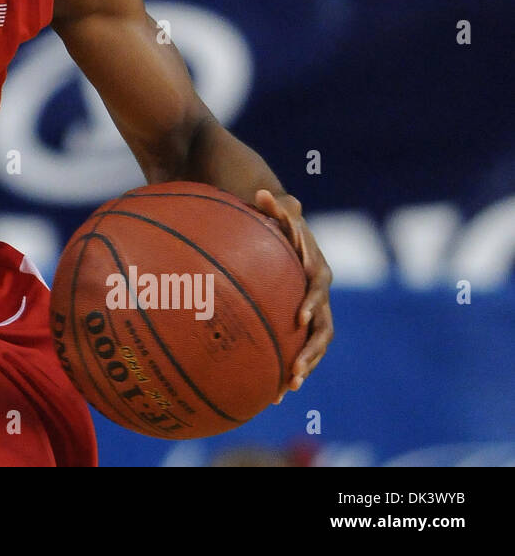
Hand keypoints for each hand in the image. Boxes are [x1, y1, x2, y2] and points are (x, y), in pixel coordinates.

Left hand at [254, 189, 333, 402]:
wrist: (269, 224)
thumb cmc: (269, 214)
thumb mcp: (270, 203)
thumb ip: (272, 203)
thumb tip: (264, 193)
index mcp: (313, 268)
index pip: (318, 287)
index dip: (311, 303)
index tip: (298, 319)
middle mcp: (316, 293)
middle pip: (323, 327)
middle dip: (311, 351)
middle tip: (295, 370)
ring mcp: (308, 309)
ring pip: (313, 344)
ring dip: (303, 366)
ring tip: (285, 388)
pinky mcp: (295, 322)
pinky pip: (295, 348)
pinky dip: (285, 368)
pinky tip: (268, 393)